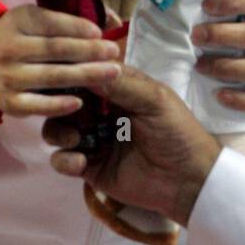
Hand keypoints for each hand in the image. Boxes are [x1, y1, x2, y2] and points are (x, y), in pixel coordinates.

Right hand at [0, 4, 121, 116]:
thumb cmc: (27, 35)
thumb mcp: (42, 17)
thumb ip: (76, 19)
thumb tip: (115, 21)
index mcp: (19, 21)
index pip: (52, 24)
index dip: (77, 28)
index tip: (101, 33)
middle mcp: (8, 48)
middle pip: (55, 50)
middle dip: (88, 51)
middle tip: (115, 52)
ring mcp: (6, 77)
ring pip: (50, 76)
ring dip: (84, 75)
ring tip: (111, 73)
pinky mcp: (8, 103)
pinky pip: (36, 105)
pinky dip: (58, 105)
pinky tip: (80, 102)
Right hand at [44, 66, 220, 225]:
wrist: (187, 180)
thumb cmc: (176, 131)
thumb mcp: (153, 100)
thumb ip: (120, 84)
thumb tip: (86, 64)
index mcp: (118, 89)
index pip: (86, 74)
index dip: (70, 73)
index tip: (58, 75)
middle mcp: (101, 110)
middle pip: (65, 101)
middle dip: (58, 104)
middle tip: (65, 111)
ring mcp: (94, 138)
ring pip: (57, 129)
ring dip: (58, 131)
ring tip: (74, 139)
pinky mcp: (90, 166)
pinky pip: (63, 160)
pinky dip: (64, 159)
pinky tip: (81, 161)